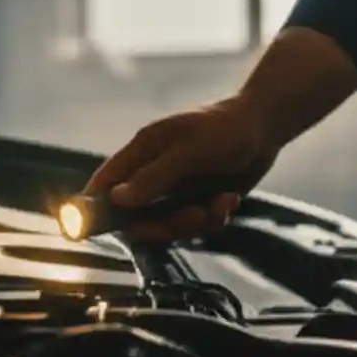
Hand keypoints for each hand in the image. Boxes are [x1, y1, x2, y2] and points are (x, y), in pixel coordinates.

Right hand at [83, 96, 277, 241]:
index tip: (89, 230)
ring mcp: (174, 190)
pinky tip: (229, 199)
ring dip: (195, 223)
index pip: (105, 183)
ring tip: (220, 203)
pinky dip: (213, 219)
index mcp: (142, 152)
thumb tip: (117, 199)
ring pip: (167, 226)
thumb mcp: (191, 151)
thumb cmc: (226, 128)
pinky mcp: (196, 201)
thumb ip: (154, 176)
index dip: (93, 207)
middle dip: (164, 225)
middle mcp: (153, 173)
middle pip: (135, 218)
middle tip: (192, 216)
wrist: (266, 127)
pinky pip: (194, 227)